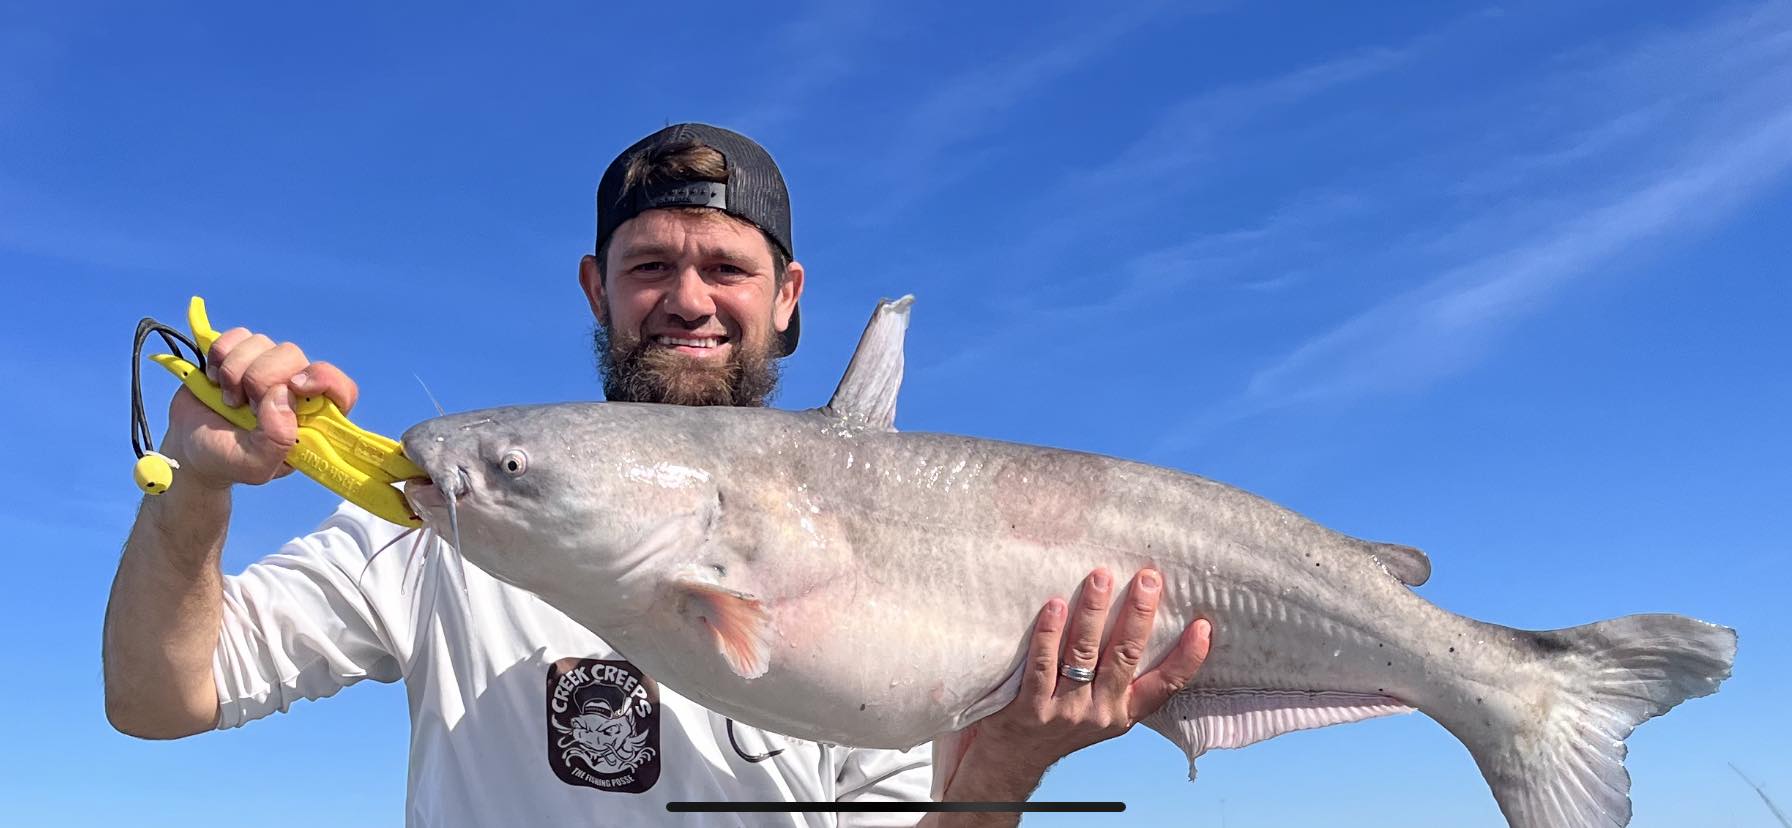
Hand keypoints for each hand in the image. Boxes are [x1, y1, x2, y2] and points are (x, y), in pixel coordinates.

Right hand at [160, 327, 358, 490]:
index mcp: (310, 418)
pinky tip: (216, 380)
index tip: (293, 385)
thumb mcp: (254, 466)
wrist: (187, 449)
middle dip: (259, 380)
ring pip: (263, 343)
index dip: (323, 379)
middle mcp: (295, 389)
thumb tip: (283, 397)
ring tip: (229, 400)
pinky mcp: (241, 353)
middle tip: (246, 409)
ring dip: (235, 372)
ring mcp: (267, 368)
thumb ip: (276, 442)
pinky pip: (237, 335)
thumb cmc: (226, 460)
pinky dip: (219, 355)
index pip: (341, 389)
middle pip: (292, 356)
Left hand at [960, 568, 1211, 778]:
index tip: (1203, 625)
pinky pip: (1043, 664)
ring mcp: (1066, 713)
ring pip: (1084, 654)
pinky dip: (1049, 633)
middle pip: (1125, 656)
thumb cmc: (1059, 719)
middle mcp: (1101, 713)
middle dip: (1139, 614)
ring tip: (1100, 577)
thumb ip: (1116, 673)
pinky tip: (1055, 605)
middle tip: (1148, 577)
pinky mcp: (1031, 710)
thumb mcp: (1099, 706)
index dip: (1187, 657)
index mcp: (1124, 711)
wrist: (1012, 758)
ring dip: (1093, 612)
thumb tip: (1137, 615)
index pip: (1165, 685)